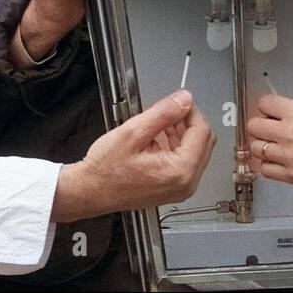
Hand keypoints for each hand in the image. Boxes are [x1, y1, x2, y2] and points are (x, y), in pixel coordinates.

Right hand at [51, 90, 216, 221]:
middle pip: (203, 142)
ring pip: (195, 151)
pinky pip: (185, 162)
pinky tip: (156, 139)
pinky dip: (175, 146)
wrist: (89, 192)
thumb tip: (185, 99)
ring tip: (158, 124)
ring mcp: (180, 189)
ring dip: (181, 133)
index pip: (202, 132)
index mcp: (180, 171)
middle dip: (188, 122)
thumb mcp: (133, 132)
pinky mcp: (172, 189)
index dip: (192, 111)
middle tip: (169, 111)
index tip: (180, 101)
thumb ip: (164, 113)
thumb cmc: (105, 170)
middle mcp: (185, 184)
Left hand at [245, 94, 292, 191]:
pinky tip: (274, 163)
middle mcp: (289, 133)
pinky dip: (266, 166)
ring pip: (256, 149)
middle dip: (259, 126)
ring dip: (261, 147)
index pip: (264, 104)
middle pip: (254, 126)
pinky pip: (265, 171)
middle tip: (266, 129)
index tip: (267, 112)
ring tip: (271, 147)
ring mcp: (289, 156)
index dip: (265, 108)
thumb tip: (287, 112)